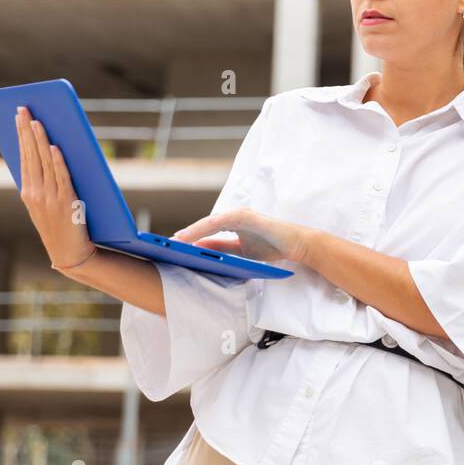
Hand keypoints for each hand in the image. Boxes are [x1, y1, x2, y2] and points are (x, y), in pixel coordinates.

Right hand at [14, 106, 95, 268]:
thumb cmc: (61, 225)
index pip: (23, 156)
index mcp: (28, 192)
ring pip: (44, 163)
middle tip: (24, 108)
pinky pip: (61, 177)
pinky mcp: (66, 203)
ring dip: (40, 140)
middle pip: (30, 155)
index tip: (19, 115)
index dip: (21, 135)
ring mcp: (49, 198)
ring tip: (37, 120)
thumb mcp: (45, 203)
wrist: (71, 254)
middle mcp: (34, 194)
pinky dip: (57, 162)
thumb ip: (44, 181)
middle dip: (27, 130)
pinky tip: (54, 147)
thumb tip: (48, 151)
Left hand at [172, 208, 309, 264]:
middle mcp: (235, 214)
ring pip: (210, 221)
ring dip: (192, 231)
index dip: (190, 236)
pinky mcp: (247, 217)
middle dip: (186, 234)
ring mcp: (241, 214)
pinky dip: (206, 227)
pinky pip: (222, 221)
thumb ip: (222, 247)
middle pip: (204, 224)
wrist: (297, 244)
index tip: (172, 246)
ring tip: (176, 241)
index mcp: (233, 222)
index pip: (207, 229)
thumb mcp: (241, 250)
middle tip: (166, 245)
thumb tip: (200, 249)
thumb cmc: (272, 245)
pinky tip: (196, 235)